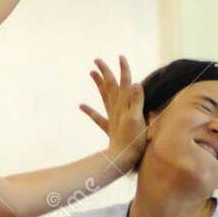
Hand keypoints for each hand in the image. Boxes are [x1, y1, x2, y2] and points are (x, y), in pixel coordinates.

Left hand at [79, 55, 145, 171]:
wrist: (123, 159)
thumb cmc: (133, 141)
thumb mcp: (137, 119)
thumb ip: (136, 102)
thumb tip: (135, 83)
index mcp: (124, 105)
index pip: (124, 83)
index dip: (123, 70)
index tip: (120, 57)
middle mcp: (116, 109)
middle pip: (110, 86)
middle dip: (105, 72)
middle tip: (97, 59)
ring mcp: (112, 118)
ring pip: (104, 97)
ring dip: (98, 84)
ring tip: (91, 72)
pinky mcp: (110, 129)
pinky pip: (97, 118)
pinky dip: (89, 111)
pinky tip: (80, 105)